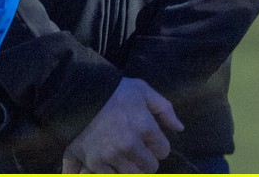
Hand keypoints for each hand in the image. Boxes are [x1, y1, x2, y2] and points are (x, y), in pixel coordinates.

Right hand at [61, 77, 183, 172]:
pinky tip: (110, 162)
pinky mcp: (93, 164)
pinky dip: (111, 172)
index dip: (158, 145)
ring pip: (132, 175)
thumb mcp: (142, 90)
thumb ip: (164, 108)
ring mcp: (111, 156)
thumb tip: (179, 128)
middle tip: (138, 149)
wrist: (78, 93)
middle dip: (146, 159)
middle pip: (150, 168)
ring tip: (125, 156)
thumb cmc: (114, 91)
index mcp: (144, 127)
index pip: (163, 151)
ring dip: (130, 168)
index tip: (150, 139)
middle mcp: (129, 145)